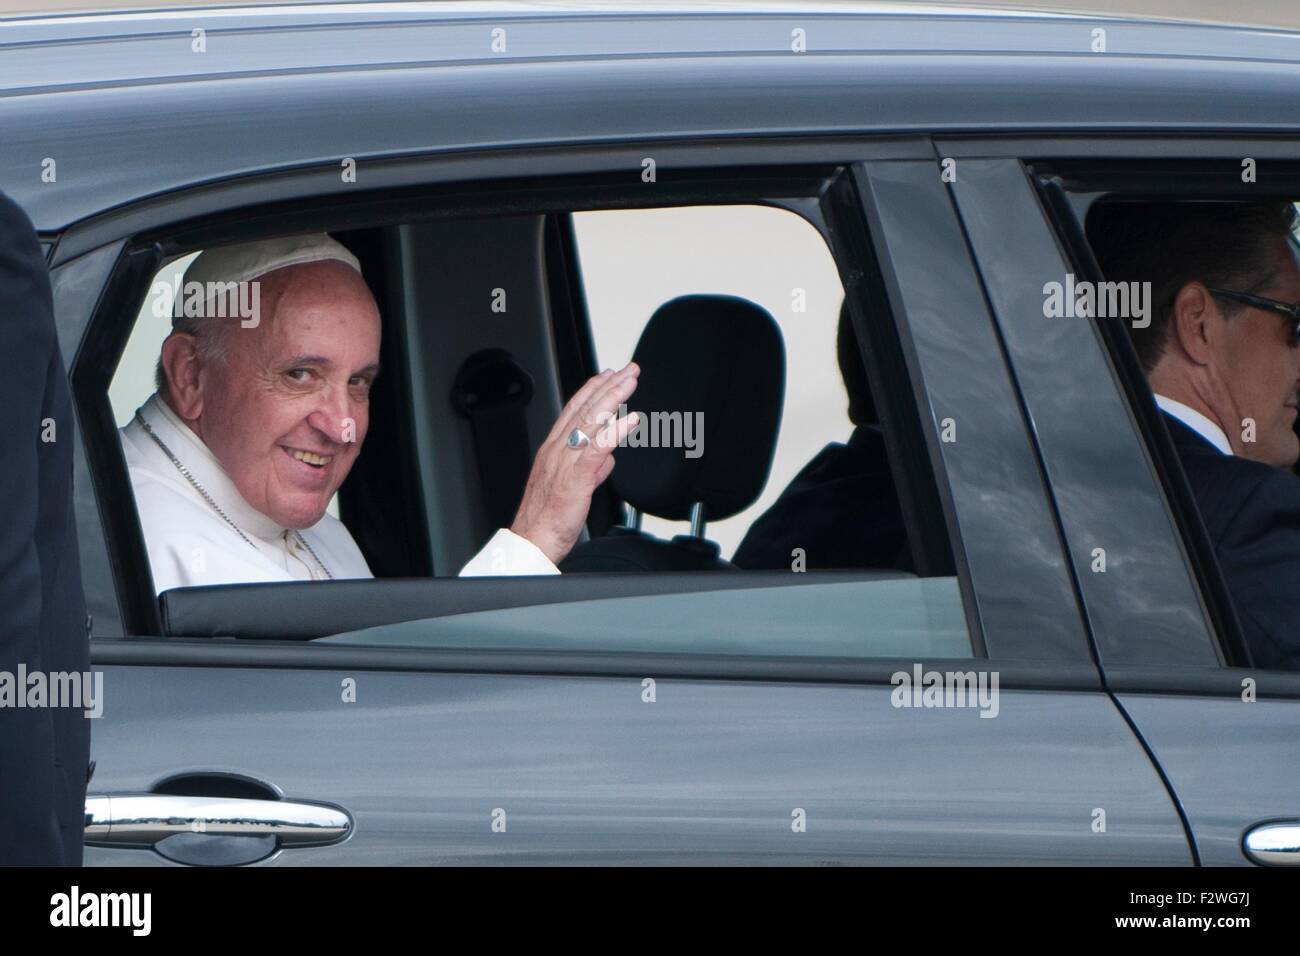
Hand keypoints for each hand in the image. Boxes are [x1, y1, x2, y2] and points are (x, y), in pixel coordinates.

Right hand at [510, 363, 640, 564]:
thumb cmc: (548, 517)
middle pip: (585, 408)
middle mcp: (558, 450)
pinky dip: (615, 432)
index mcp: (554, 449)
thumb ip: (591, 468)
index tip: (608, 375)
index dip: (592, 389)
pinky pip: (598, 449)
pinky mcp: (576, 477)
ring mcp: (566, 461)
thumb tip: (608, 459)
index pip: (574, 410)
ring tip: (630, 382)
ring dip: (613, 398)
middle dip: (608, 385)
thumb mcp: (573, 486)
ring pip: (591, 421)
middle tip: (627, 369)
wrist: (533, 540)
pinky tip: (630, 420)